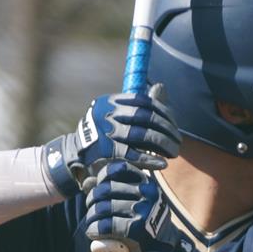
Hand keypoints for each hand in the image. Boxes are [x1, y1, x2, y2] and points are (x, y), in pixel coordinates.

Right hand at [43, 84, 179, 197]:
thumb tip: (161, 87)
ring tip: (174, 152)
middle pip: (148, 118)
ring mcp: (108, 131)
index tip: (175, 124)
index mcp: (112, 100)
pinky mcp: (107, 151)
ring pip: (144, 135)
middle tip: (178, 140)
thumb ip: (138, 104)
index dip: (165, 113)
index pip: (146, 102)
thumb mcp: (115, 113)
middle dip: (168, 130)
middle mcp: (109, 113)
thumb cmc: (101, 133)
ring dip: (163, 144)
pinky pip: (134, 155)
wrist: (73, 154)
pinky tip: (162, 165)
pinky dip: (150, 160)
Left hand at [79, 160, 198, 251]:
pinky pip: (105, 225)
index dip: (102, 177)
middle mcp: (147, 193)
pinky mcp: (135, 229)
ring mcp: (142, 210)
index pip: (118, 169)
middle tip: (91, 209)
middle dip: (92, 199)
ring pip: (103, 208)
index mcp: (147, 183)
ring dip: (91, 216)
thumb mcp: (138, 202)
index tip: (98, 187)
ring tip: (91, 223)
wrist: (165, 250)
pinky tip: (92, 233)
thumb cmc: (146, 224)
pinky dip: (94, 229)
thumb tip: (87, 181)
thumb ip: (115, 190)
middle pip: (106, 189)